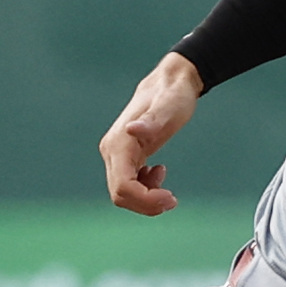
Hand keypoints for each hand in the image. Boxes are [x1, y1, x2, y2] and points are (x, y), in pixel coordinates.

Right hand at [101, 52, 203, 215]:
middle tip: (173, 200)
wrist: (171, 82)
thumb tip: (131, 129)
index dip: (145, 200)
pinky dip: (145, 189)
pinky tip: (159, 172)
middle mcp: (112, 150)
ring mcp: (117, 155)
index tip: (171, 198)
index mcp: (119, 143)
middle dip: (146, 203)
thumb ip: (151, 120)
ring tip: (168, 188)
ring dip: (146, 199)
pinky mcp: (125, 156)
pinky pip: (129, 184)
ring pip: (123, 193)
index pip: (123, 186)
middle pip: (120, 194)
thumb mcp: (169, 106)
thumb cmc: (173, 94)